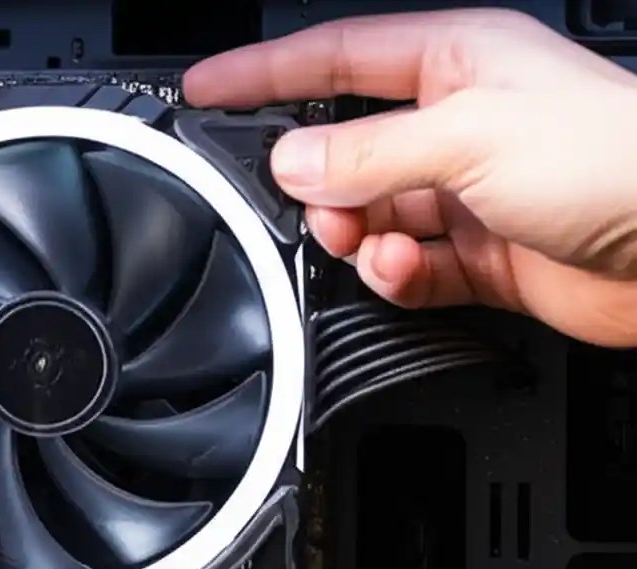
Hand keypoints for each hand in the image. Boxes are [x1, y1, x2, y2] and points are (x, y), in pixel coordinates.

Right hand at [184, 9, 636, 346]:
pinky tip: (401, 272)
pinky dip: (391, 275)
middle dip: (314, 182)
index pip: (333, 58)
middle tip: (301, 205)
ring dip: (353, 235)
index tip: (205, 87)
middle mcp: (457, 124)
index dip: (263, 71)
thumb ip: (367, 152)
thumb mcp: (469, 138)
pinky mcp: (478, 255)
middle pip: (344, 148)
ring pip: (367, 214)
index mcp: (454, 62)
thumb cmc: (614, 162)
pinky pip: (403, 266)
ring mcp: (466, 192)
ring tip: (361, 243)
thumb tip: (294, 162)